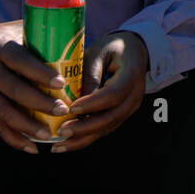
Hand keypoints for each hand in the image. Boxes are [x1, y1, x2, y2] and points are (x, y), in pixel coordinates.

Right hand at [0, 20, 68, 152]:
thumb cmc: (4, 39)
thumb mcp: (18, 31)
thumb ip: (43, 39)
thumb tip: (80, 50)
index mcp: (1, 48)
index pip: (19, 60)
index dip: (39, 72)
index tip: (61, 83)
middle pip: (13, 89)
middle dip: (39, 103)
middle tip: (63, 111)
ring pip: (4, 111)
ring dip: (27, 126)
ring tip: (50, 135)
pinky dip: (14, 138)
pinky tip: (32, 148)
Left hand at [53, 31, 149, 152]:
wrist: (135, 51)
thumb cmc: (113, 48)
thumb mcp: (99, 51)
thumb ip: (88, 73)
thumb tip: (72, 100)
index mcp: (131, 74)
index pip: (114, 94)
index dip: (93, 103)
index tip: (70, 108)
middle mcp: (135, 95)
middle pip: (112, 117)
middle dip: (85, 127)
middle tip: (61, 131)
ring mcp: (131, 107)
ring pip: (108, 127)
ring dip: (83, 138)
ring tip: (59, 145)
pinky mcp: (123, 114)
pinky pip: (106, 128)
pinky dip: (86, 137)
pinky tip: (68, 143)